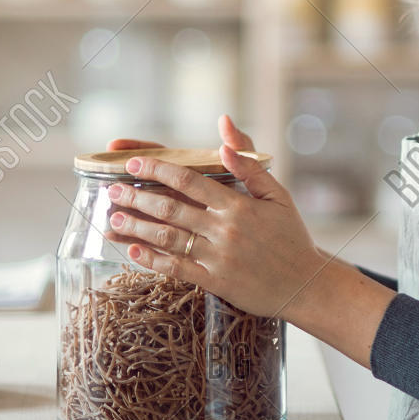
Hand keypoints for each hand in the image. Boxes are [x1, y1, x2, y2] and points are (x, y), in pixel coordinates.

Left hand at [101, 114, 324, 319]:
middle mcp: (224, 230)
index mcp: (238, 205)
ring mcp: (217, 257)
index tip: (133, 164)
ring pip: (168, 239)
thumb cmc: (292, 237)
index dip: (158, 170)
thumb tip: (223, 134)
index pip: (189, 181)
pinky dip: (152, 260)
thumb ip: (248, 167)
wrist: (305, 285)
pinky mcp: (214, 282)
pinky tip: (132, 250)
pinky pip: (177, 269)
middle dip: (137, 197)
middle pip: (171, 208)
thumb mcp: (278, 196)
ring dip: (137, 227)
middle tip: (112, 189)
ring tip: (113, 217)